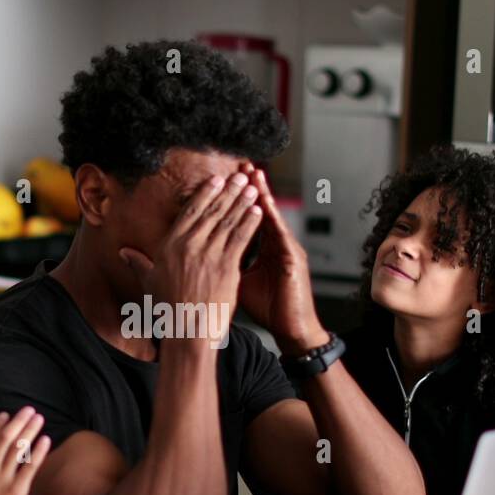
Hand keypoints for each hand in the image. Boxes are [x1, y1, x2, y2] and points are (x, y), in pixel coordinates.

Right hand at [0, 407, 51, 494]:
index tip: (6, 415)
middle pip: (4, 439)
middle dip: (18, 422)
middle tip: (29, 410)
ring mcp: (1, 480)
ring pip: (17, 448)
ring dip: (29, 431)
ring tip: (39, 419)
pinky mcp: (16, 491)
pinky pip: (29, 466)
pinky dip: (38, 451)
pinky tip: (46, 440)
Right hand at [118, 172, 262, 345]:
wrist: (187, 331)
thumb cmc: (168, 309)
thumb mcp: (149, 283)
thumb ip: (139, 263)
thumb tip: (123, 252)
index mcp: (170, 246)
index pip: (190, 212)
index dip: (205, 193)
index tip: (215, 180)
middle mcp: (189, 246)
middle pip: (211, 211)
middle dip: (227, 191)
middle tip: (239, 176)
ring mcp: (209, 255)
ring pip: (228, 221)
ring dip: (241, 201)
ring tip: (250, 188)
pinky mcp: (227, 267)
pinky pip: (240, 238)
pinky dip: (250, 222)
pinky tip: (257, 211)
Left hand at [236, 164, 327, 355]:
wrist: (292, 328)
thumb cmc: (269, 307)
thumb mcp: (240, 282)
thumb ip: (225, 266)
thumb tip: (200, 259)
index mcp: (264, 247)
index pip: (246, 218)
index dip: (235, 201)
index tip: (222, 182)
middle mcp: (277, 243)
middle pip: (259, 210)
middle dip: (248, 188)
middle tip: (238, 165)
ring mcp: (287, 248)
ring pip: (272, 216)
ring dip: (262, 195)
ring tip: (253, 174)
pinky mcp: (294, 259)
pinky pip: (281, 235)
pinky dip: (272, 219)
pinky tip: (264, 205)